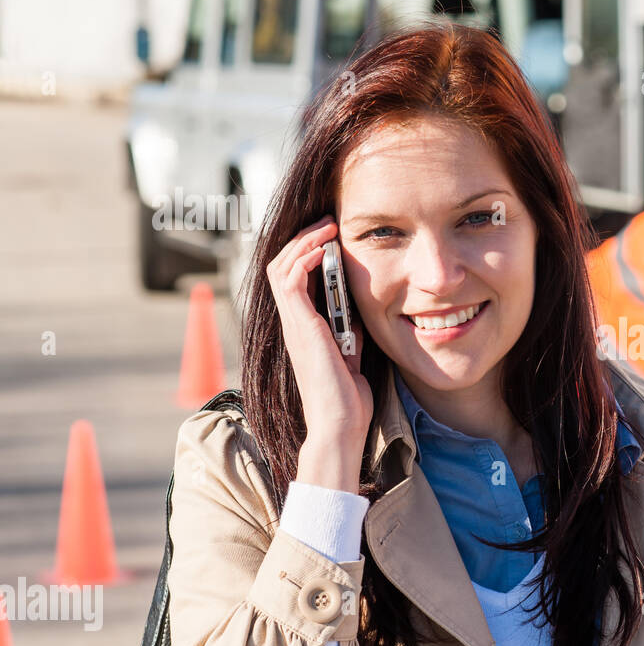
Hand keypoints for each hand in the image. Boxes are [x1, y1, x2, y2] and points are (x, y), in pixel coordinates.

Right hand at [266, 216, 372, 484]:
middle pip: (282, 265)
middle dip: (304, 239)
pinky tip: (325, 249)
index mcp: (305, 326)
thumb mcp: (352, 351)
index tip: (333, 236)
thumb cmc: (348, 396)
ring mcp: (294, 324)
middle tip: (328, 222)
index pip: (294, 277)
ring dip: (304, 242)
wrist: (340, 423)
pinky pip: (291, 281)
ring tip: (326, 227)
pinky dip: (304, 259)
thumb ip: (350, 328)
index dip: (308, 252)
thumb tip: (360, 307)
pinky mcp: (301, 327)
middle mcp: (294, 322)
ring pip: (281, 267)